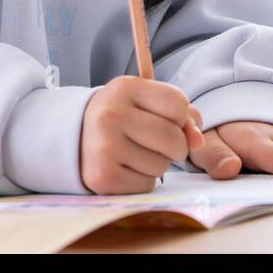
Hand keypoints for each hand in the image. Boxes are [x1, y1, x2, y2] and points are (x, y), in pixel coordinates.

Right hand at [80, 76, 205, 193]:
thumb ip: (182, 116)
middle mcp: (111, 114)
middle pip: (173, 138)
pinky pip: (146, 185)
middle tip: (155, 142)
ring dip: (157, 164)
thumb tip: (198, 141)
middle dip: (175, 146)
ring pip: (162, 166)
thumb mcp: (147, 103)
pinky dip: (142, 180)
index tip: (166, 119)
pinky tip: (125, 167)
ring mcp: (104, 146)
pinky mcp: (102, 176)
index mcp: (125, 87)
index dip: (180, 117)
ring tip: (135, 152)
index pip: (178, 103)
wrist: (75, 137)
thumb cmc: (122, 118)